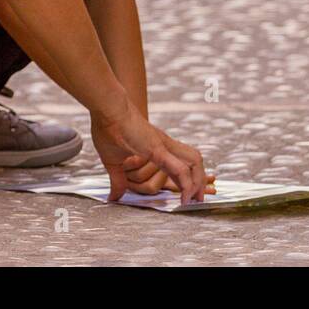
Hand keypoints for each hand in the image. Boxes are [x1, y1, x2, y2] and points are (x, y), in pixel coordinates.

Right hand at [90, 99, 207, 203]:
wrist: (107, 109)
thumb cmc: (108, 129)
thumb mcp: (113, 162)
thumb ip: (118, 180)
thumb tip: (114, 197)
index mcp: (157, 148)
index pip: (181, 165)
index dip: (191, 178)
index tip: (201, 189)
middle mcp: (165, 146)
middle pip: (194, 162)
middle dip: (201, 180)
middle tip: (201, 198)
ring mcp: (164, 146)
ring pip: (192, 164)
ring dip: (197, 182)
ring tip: (194, 199)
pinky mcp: (157, 149)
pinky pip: (178, 167)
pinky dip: (186, 182)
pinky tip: (186, 195)